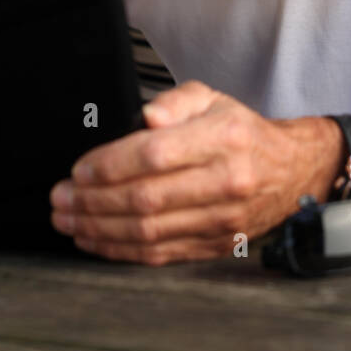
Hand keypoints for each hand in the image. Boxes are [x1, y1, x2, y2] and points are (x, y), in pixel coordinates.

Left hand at [49, 81, 343, 264]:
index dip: (109, 164)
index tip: (78, 169)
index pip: (155, 154)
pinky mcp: (215, 245)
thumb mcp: (212, 98)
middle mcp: (225, 180)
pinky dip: (121, 250)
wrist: (291, 171)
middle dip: (92, 201)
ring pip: (149, 231)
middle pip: (146, 197)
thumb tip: (147, 118)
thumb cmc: (241, 132)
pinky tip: (96, 239)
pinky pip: (160, 253)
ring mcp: (222, 219)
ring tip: (68, 220)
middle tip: (60, 198)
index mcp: (222, 137)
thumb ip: (174, 100)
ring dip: (99, 228)